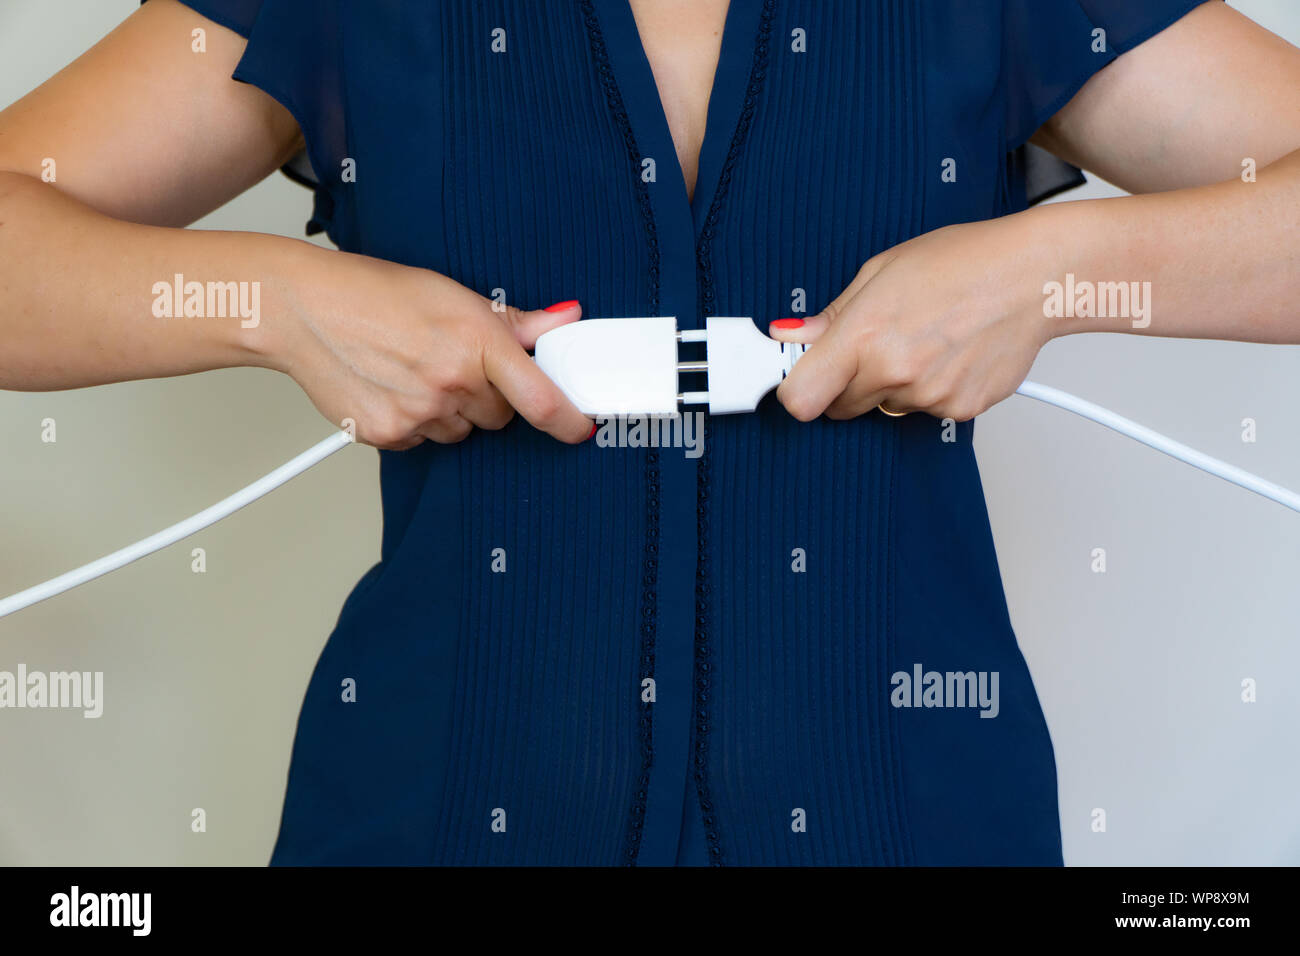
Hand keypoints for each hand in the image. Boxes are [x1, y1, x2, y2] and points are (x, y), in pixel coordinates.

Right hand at [259, 246, 593, 448]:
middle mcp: (451, 380)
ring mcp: (419, 412)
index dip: (567, 419)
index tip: (579, 428)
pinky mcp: (389, 434)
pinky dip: (415, 422)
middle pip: (501, 416)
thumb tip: (563, 320)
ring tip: (416, 370)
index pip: (540, 397)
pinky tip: (394, 386)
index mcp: (476, 340)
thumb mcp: (452, 294)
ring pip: (462, 431)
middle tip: (455, 363)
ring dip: (451, 410)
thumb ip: (512, 320)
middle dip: (489, 396)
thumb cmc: (371, 292)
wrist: (302, 308)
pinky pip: (423, 441)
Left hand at [770, 215, 1055, 422]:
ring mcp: (930, 396)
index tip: (799, 379)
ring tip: (923, 340)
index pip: (801, 398)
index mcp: (865, 334)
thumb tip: (791, 335)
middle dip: (844, 385)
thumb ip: (832, 315)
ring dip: (892, 386)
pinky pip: (925, 412)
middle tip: (872, 347)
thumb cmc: (964, 262)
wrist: (1035, 276)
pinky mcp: (961, 410)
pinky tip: (949, 354)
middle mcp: (895, 371)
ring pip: (885, 409)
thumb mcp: (882, 271)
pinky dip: (931, 390)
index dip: (796, 391)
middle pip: (840, 408)